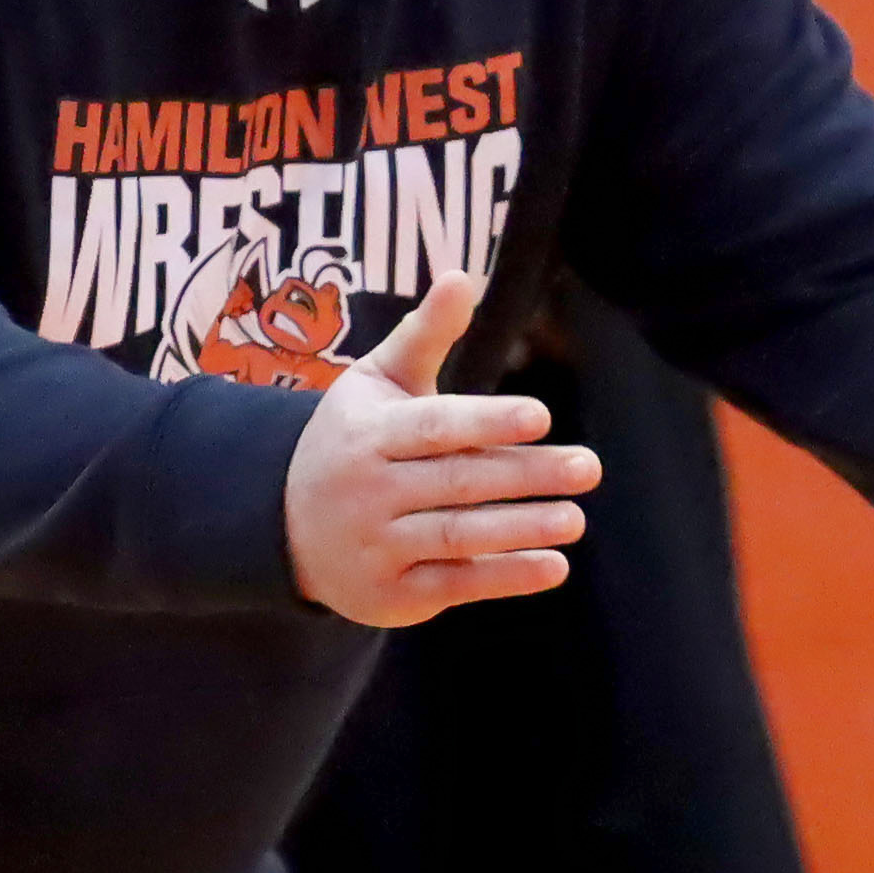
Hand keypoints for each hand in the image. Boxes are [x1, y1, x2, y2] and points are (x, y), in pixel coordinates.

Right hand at [285, 270, 601, 626]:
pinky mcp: (389, 595)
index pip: (434, 427)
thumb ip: (424, 333)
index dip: (488, 421)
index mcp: (367, 434)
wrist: (284, 527)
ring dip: (522, 530)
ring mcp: (376, 547)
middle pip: (457, 482)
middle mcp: (367, 491)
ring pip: (457, 536)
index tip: (542, 415)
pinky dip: (505, 576)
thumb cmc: (353, 440)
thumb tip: (463, 276)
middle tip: (589, 467)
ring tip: (576, 519)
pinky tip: (553, 566)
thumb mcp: (376, 383)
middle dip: (526, 475)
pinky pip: (454, 583)